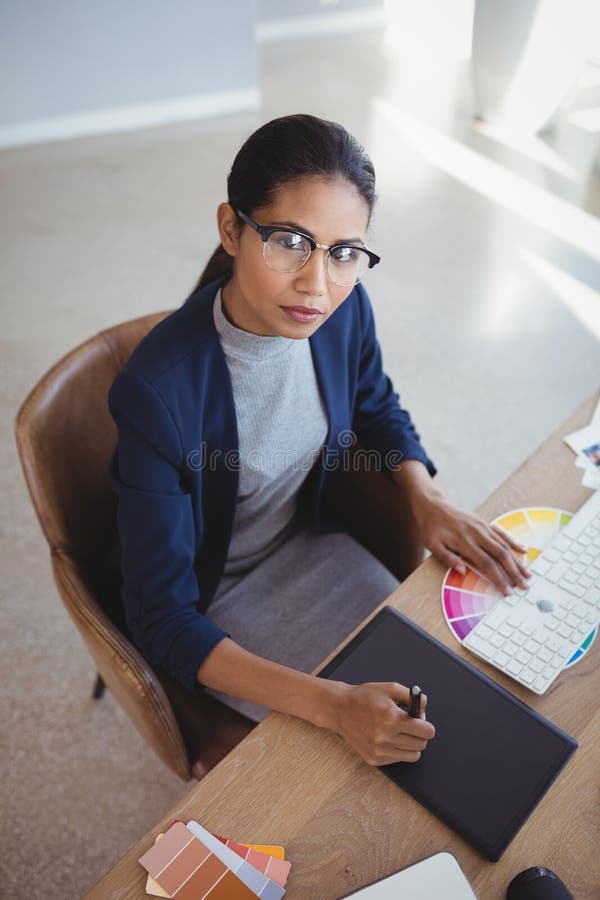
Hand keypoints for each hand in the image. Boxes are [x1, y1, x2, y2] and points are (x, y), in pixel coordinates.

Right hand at [327, 681, 434, 765]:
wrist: (340, 709)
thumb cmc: (365, 697)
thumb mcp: (390, 688)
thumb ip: (412, 697)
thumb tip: (425, 708)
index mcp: (392, 718)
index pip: (426, 731)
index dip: (426, 725)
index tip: (421, 721)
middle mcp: (386, 737)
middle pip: (421, 744)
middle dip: (419, 734)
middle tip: (409, 724)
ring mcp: (379, 751)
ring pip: (413, 755)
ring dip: (410, 744)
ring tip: (399, 732)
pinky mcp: (374, 759)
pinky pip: (398, 759)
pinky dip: (397, 749)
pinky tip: (387, 737)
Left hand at [413, 489, 530, 595]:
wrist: (432, 504)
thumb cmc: (430, 526)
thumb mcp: (432, 545)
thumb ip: (447, 558)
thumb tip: (463, 571)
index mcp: (464, 541)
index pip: (487, 563)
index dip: (499, 578)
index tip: (507, 591)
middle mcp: (477, 533)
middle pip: (501, 555)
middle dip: (514, 572)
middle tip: (524, 586)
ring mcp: (482, 526)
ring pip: (505, 545)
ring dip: (517, 561)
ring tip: (527, 574)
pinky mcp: (483, 522)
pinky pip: (502, 533)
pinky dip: (513, 542)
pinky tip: (523, 551)